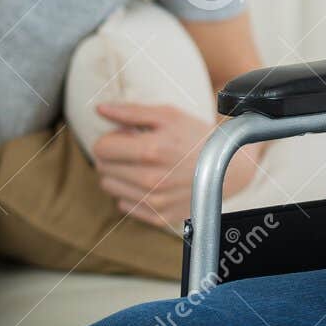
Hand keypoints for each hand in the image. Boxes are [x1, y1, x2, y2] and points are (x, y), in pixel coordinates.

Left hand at [90, 103, 259, 230]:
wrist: (227, 166)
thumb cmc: (195, 136)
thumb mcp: (167, 115)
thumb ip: (130, 112)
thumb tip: (99, 109)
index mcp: (151, 150)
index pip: (101, 148)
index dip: (110, 137)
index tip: (127, 135)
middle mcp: (151, 180)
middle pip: (102, 168)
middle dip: (114, 155)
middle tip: (136, 148)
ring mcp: (155, 202)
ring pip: (110, 188)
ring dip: (120, 174)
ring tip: (144, 164)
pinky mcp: (159, 217)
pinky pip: (124, 205)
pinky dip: (132, 192)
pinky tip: (151, 181)